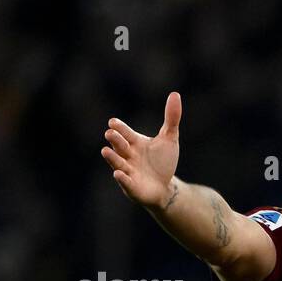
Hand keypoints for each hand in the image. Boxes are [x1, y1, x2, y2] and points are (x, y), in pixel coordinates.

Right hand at [101, 91, 181, 208]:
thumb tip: (175, 94)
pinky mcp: (131, 186)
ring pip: (117, 162)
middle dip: (115, 140)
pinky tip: (119, 174)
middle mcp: (127, 155)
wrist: (164, 186)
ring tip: (106, 151)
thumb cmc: (162, 161)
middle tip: (110, 133)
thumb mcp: (169, 139)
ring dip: (112, 157)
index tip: (113, 122)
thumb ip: (171, 118)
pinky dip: (122, 178)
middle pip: (119, 145)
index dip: (120, 127)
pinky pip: (125, 182)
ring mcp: (127, 170)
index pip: (125, 132)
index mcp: (133, 142)